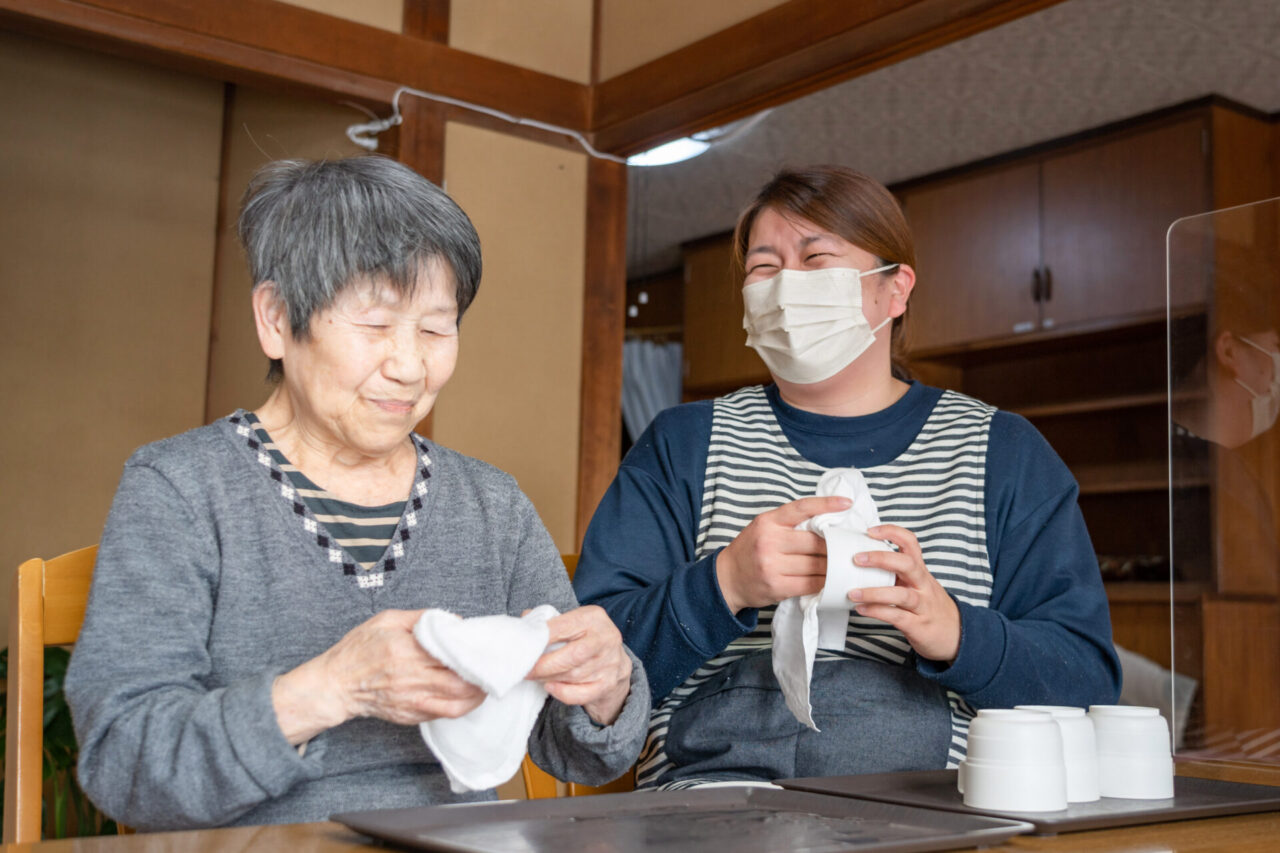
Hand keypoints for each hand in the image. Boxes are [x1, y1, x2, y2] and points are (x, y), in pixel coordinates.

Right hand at [272, 609, 484, 743]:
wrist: (335, 685)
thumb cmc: (358, 649)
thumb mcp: (386, 620)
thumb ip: (421, 618)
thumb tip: (453, 621)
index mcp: (405, 651)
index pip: (449, 654)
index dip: (472, 653)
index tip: (486, 648)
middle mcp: (409, 679)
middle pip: (459, 683)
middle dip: (482, 677)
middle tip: (493, 667)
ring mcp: (410, 702)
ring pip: (456, 704)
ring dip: (477, 696)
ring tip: (487, 684)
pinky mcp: (410, 716)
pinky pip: (443, 715)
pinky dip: (461, 706)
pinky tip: (469, 696)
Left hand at [526, 605, 631, 725]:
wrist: (613, 659)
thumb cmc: (584, 637)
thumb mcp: (572, 621)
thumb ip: (549, 621)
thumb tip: (525, 621)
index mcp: (594, 617)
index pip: (563, 627)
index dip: (541, 638)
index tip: (523, 647)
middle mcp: (606, 639)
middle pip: (573, 655)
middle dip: (544, 665)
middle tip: (525, 669)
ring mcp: (610, 663)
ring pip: (574, 676)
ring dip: (549, 678)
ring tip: (534, 676)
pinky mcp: (608, 683)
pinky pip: (582, 694)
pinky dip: (563, 693)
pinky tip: (550, 687)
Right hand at [715, 496, 851, 612]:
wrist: (727, 578)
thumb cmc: (751, 550)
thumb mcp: (764, 528)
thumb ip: (789, 524)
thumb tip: (827, 524)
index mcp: (768, 522)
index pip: (801, 508)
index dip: (826, 504)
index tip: (846, 503)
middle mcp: (769, 541)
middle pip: (814, 542)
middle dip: (834, 546)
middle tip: (846, 548)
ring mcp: (772, 565)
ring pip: (815, 564)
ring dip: (832, 566)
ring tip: (842, 565)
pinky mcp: (776, 586)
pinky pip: (810, 583)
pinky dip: (823, 582)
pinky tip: (829, 581)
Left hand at [847, 524, 960, 662]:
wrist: (957, 635)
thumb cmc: (928, 606)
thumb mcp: (917, 584)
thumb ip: (896, 572)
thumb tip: (861, 559)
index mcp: (920, 571)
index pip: (910, 543)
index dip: (892, 533)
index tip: (870, 531)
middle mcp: (923, 585)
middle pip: (907, 564)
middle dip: (881, 558)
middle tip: (857, 558)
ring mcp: (922, 605)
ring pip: (901, 594)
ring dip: (874, 592)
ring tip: (852, 593)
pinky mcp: (918, 625)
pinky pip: (897, 616)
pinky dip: (878, 612)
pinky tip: (862, 609)